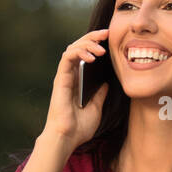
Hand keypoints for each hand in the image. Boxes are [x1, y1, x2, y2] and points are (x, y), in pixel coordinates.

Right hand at [42, 28, 109, 145]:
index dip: (96, 44)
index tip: (111, 40)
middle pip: (79, 47)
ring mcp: (64, 76)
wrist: (67, 138)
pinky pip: (67, 58)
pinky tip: (91, 56)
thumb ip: (100, 94)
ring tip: (101, 48)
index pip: (86, 55)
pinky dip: (79, 52)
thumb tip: (107, 83)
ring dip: (87, 43)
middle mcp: (70, 76)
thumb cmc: (79, 127)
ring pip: (72, 48)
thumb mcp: (96, 108)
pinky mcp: (60, 79)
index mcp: (78, 81)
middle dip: (93, 37)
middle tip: (107, 33)